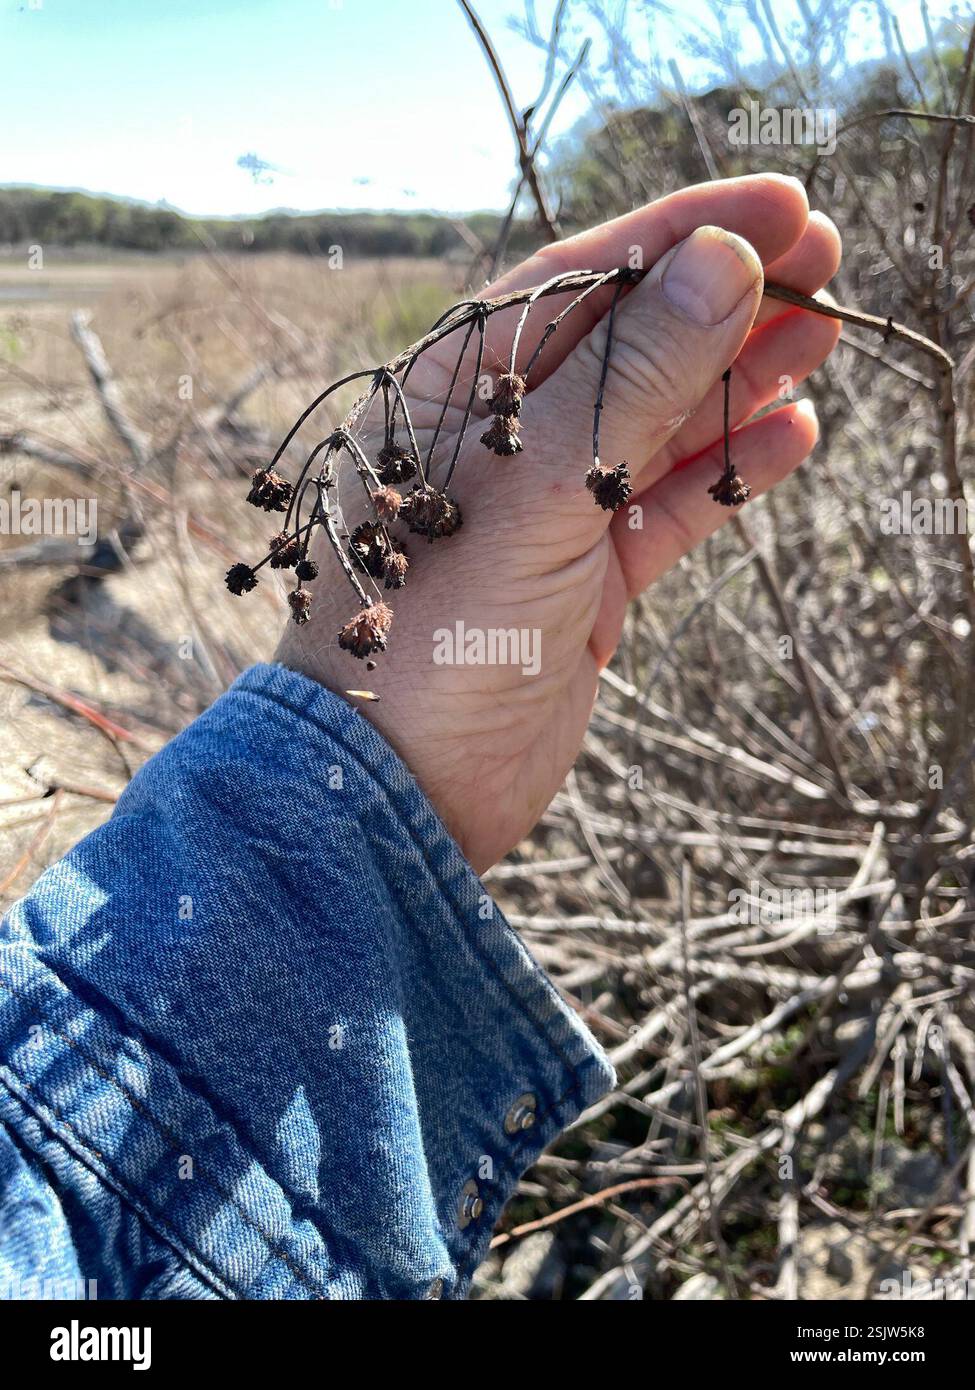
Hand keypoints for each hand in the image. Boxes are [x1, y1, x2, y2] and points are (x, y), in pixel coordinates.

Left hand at [276, 174, 841, 872]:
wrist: (397, 791)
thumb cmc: (430, 633)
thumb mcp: (533, 491)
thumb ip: (630, 381)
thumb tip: (721, 266)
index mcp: (448, 395)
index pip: (576, 285)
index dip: (678, 237)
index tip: (778, 209)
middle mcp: (495, 444)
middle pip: (627, 346)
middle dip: (722, 299)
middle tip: (823, 259)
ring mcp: (543, 516)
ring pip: (656, 426)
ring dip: (738, 378)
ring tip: (821, 334)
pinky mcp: (583, 584)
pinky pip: (665, 510)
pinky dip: (726, 473)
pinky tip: (791, 433)